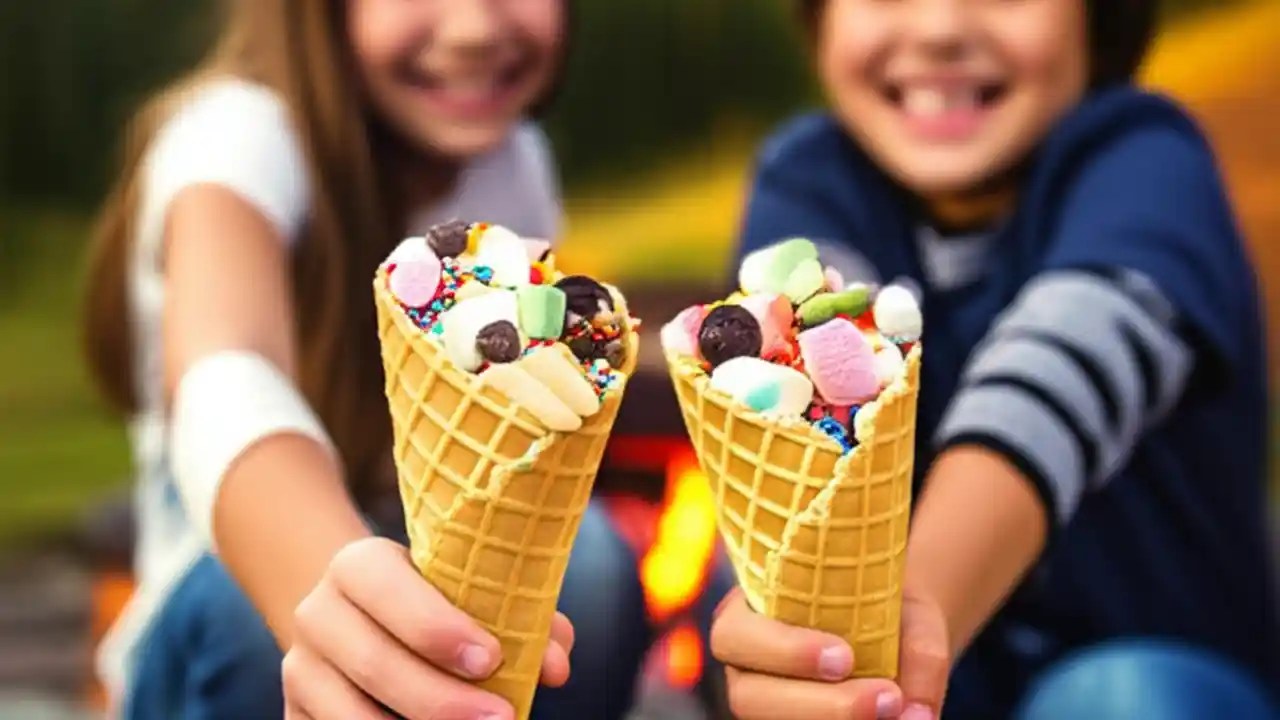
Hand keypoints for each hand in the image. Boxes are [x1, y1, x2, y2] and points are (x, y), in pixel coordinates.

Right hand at [283, 537, 573, 719]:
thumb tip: (555, 665)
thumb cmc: (434, 601)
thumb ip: (521, 615)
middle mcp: (318, 613)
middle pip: (375, 663)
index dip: (437, 627)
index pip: (387, 589)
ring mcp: (300, 669)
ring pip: (349, 714)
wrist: (356, 618)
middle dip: (443, 699)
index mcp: (358, 566)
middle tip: (503, 718)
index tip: (492, 659)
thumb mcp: (468, 590)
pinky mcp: (294, 714)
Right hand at [711, 584, 950, 718]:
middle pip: (748, 696)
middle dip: (816, 703)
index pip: (735, 635)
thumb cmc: (885, 605)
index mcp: (746, 614)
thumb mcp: (908, 610)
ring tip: (891, 714)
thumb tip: (919, 718)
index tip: (846, 656)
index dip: (784, 651)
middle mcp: (744, 665)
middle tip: (885, 698)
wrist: (892, 629)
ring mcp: (761, 701)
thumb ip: (921, 655)